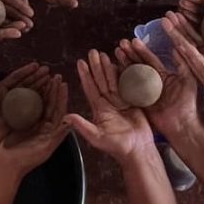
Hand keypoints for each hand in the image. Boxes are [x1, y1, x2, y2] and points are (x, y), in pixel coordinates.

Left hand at [0, 63, 51, 149]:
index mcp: (1, 89)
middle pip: (26, 84)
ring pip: (31, 94)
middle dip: (37, 77)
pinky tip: (48, 96)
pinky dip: (41, 102)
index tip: (36, 65)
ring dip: (41, 87)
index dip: (26, 71)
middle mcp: (11, 97)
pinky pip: (32, 109)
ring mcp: (16, 107)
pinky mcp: (20, 118)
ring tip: (51, 80)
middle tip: (48, 70)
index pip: (16, 77)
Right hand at [0, 74, 68, 176]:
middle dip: (54, 90)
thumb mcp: (44, 148)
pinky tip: (30, 86)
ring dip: (44, 91)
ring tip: (46, 77)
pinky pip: (27, 106)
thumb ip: (58, 135)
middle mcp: (45, 126)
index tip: (64, 84)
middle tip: (57, 76)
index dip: (62, 97)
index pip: (59, 111)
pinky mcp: (22, 122)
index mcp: (52, 132)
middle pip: (51, 104)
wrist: (7, 166)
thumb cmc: (26, 159)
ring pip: (40, 103)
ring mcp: (33, 123)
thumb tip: (70, 121)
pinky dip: (30, 96)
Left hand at [66, 50, 158, 165]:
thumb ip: (82, 126)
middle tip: (92, 51)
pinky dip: (125, 74)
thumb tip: (66, 116)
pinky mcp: (133, 101)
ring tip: (105, 54)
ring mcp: (121, 101)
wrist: (138, 151)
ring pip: (113, 80)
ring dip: (109, 67)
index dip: (85, 75)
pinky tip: (122, 63)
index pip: (90, 88)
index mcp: (99, 109)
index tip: (80, 62)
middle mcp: (108, 103)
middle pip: (101, 80)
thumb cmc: (117, 147)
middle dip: (96, 66)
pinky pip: (128, 85)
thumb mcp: (97, 137)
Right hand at [112, 37, 197, 135]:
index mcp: (163, 75)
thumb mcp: (188, 81)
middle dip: (130, 53)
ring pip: (132, 74)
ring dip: (124, 63)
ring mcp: (144, 90)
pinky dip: (121, 79)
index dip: (142, 50)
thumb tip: (177, 47)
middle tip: (121, 44)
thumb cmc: (187, 104)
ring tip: (116, 52)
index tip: (133, 41)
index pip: (150, 59)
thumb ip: (182, 64)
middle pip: (139, 64)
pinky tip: (113, 69)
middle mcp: (152, 81)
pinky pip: (128, 88)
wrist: (181, 125)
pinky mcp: (139, 100)